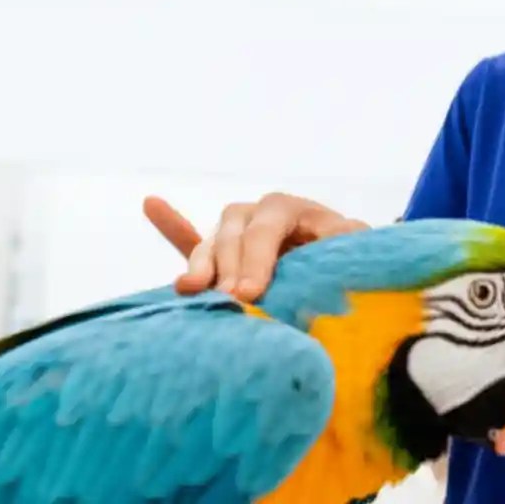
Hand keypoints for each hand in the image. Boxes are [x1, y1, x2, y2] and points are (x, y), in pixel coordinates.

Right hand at [142, 193, 368, 301]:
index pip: (266, 228)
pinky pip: (189, 237)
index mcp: (288, 208)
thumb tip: (337, 264)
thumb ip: (342, 251)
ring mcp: (235, 231)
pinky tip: (152, 203)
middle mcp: (258, 214)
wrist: (346, 267)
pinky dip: (172, 226)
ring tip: (190, 288)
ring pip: (211, 242)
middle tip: (229, 302)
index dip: (256, 259)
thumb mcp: (353, 251)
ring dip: (200, 265)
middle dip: (228, 267)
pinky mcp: (221, 253)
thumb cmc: (350, 260)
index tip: (249, 294)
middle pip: (233, 234)